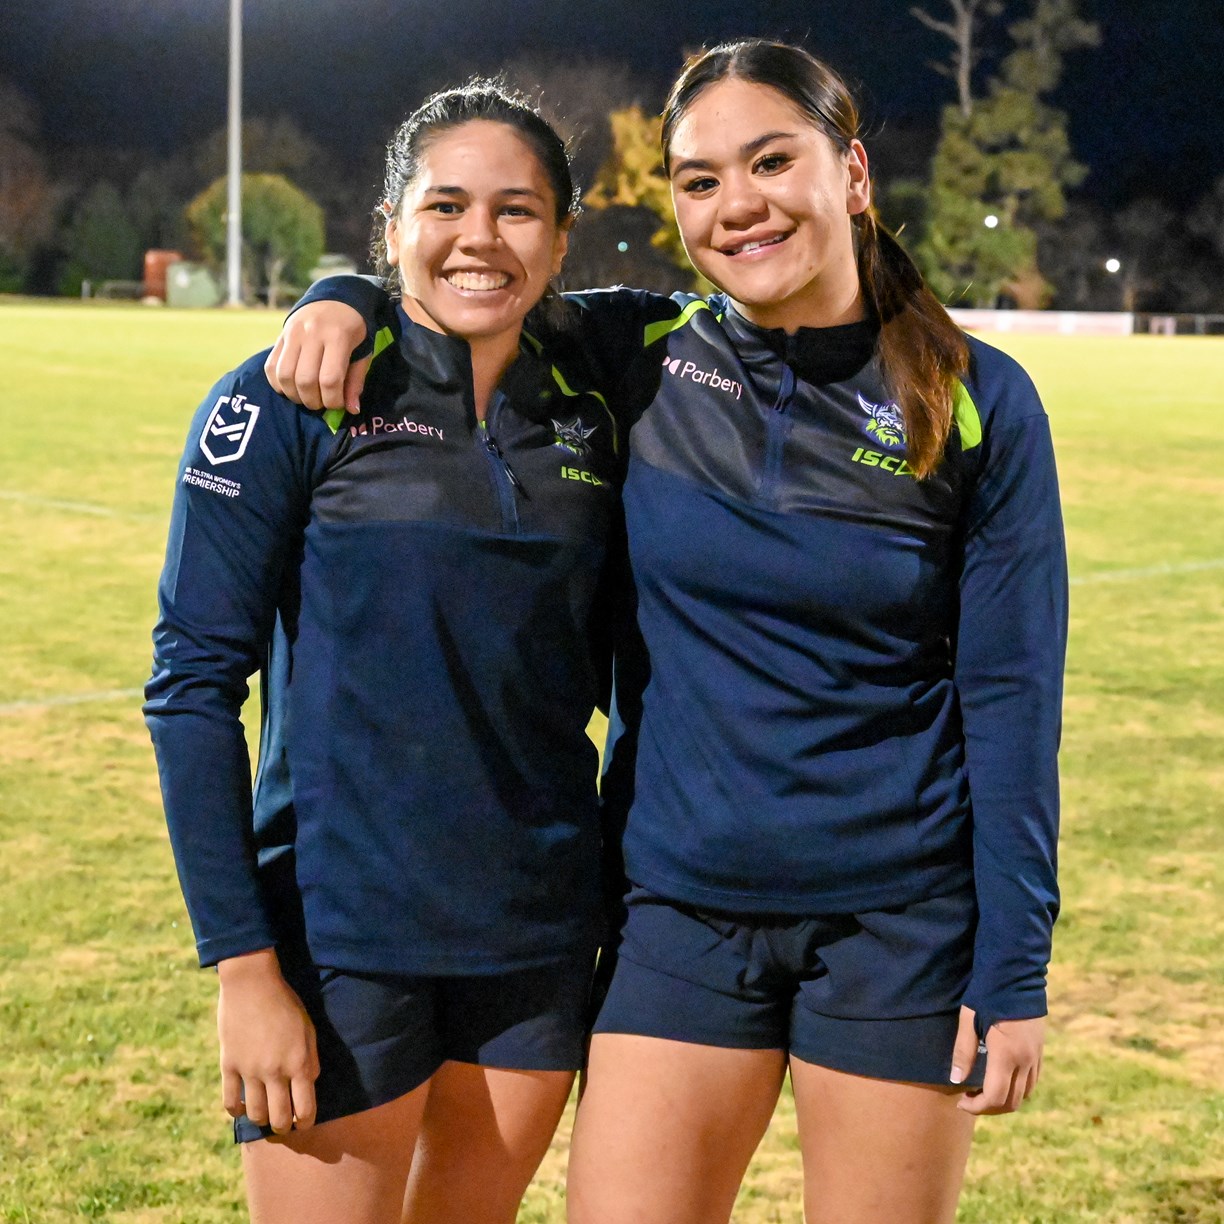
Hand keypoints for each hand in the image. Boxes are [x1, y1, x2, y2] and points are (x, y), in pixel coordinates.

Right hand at [217, 948, 319, 1133]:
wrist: (252, 984)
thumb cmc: (286, 1004)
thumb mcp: (308, 1029)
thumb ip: (310, 1060)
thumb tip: (308, 1085)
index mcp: (298, 1063)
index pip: (305, 1109)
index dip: (305, 1123)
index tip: (303, 1123)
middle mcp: (274, 1072)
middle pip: (278, 1119)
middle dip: (283, 1127)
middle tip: (283, 1124)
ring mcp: (249, 1071)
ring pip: (255, 1115)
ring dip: (261, 1120)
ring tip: (265, 1115)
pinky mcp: (228, 1066)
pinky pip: (230, 1101)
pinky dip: (237, 1111)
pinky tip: (243, 1107)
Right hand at [264, 301, 369, 412]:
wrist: (335, 299)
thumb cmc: (353, 330)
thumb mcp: (363, 352)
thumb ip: (356, 381)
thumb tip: (352, 410)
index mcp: (337, 337)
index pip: (329, 379)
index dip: (333, 400)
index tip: (337, 404)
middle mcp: (312, 334)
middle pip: (305, 380)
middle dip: (313, 401)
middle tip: (321, 403)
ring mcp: (293, 333)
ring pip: (284, 375)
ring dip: (294, 395)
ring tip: (306, 397)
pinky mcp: (280, 336)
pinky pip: (271, 366)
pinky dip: (278, 384)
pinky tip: (291, 388)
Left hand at [951, 1005, 1043, 1114]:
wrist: (1016, 975)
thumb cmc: (988, 994)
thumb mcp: (969, 1020)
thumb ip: (963, 1051)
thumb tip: (957, 1080)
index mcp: (1006, 1053)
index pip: (995, 1097)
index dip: (977, 1106)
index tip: (960, 1101)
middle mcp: (1025, 1060)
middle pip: (1011, 1102)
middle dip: (988, 1108)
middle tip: (968, 1099)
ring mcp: (1036, 1057)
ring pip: (1024, 1095)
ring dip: (1003, 1101)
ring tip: (981, 1091)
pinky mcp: (1040, 1052)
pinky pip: (1031, 1082)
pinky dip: (1016, 1089)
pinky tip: (999, 1079)